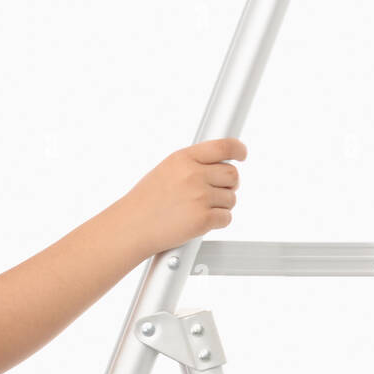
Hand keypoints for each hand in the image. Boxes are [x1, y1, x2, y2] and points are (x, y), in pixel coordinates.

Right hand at [116, 137, 245, 257]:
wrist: (131, 227)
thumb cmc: (145, 202)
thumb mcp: (166, 171)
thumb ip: (192, 165)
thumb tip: (219, 166)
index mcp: (183, 158)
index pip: (223, 146)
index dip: (238, 149)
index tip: (242, 154)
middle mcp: (193, 175)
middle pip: (232, 174)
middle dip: (229, 185)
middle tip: (217, 193)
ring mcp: (199, 197)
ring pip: (231, 199)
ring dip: (221, 206)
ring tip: (200, 210)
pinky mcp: (202, 219)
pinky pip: (226, 218)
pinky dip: (218, 222)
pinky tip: (202, 222)